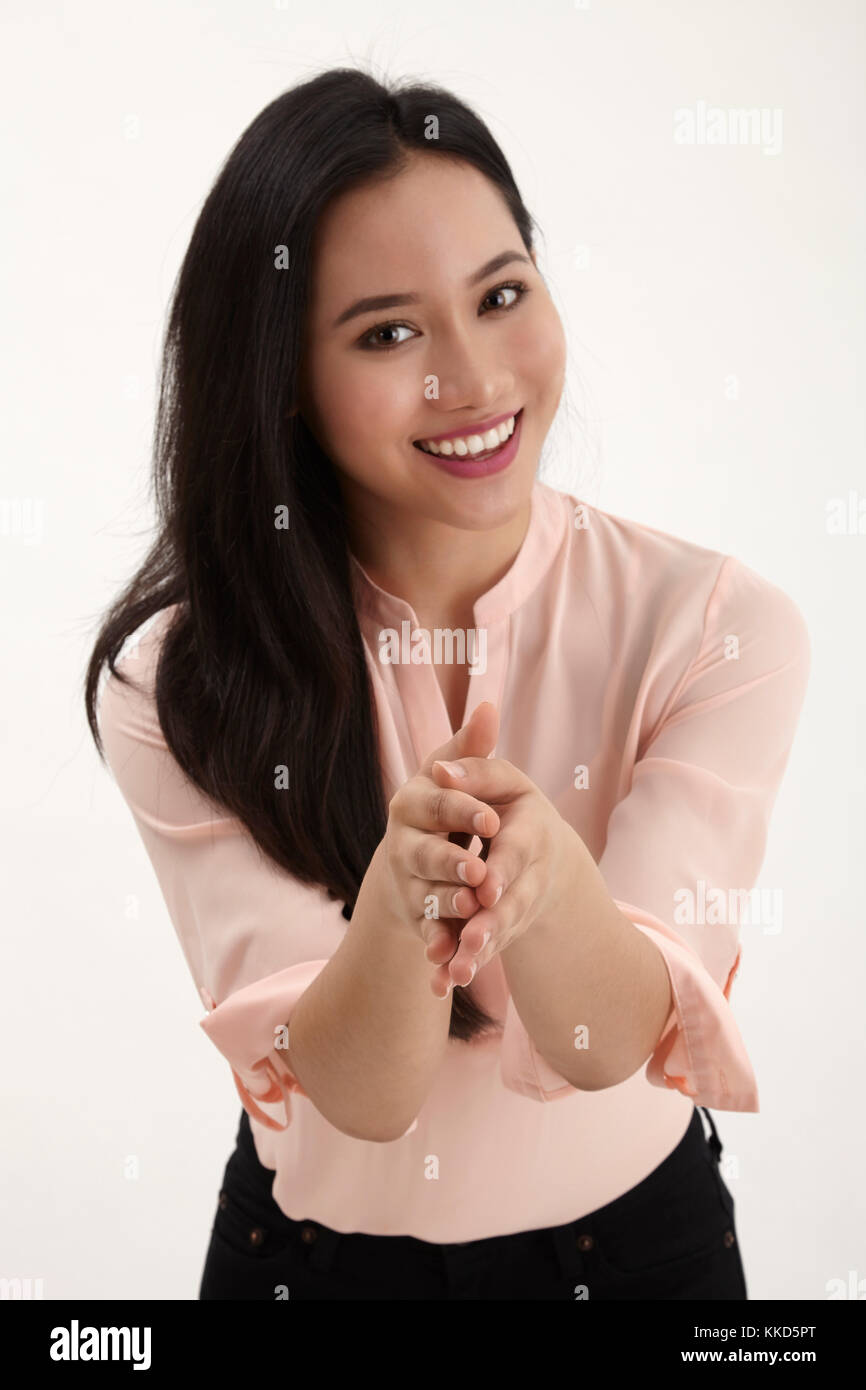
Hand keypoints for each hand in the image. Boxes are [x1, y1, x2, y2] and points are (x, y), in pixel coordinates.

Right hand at [381, 702, 500, 996]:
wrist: (428, 854)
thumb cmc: (446, 805)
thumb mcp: (458, 775)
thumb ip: (469, 748)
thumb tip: (488, 706)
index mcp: (410, 802)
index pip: (434, 803)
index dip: (461, 810)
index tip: (491, 817)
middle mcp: (401, 843)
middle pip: (424, 854)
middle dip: (450, 863)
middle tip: (480, 872)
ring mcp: (406, 883)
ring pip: (425, 896)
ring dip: (446, 906)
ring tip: (472, 911)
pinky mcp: (418, 917)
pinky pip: (430, 934)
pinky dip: (440, 949)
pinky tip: (452, 964)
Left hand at [429, 751, 570, 987]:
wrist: (542, 847)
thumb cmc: (512, 803)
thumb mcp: (501, 780)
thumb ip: (474, 770)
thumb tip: (440, 769)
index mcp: (531, 832)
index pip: (516, 852)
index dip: (503, 870)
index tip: (486, 888)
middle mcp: (529, 875)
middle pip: (511, 903)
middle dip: (492, 922)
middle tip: (472, 939)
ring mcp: (517, 906)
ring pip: (497, 932)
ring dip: (478, 952)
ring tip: (457, 971)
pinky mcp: (503, 926)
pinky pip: (484, 949)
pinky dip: (465, 965)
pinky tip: (443, 984)